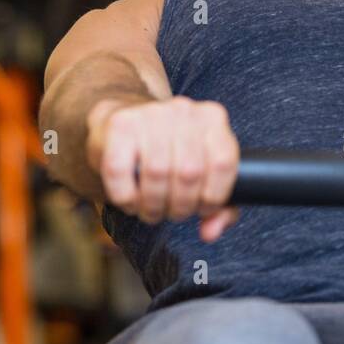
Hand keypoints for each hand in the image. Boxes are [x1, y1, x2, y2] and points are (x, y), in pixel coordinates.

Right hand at [86, 96, 239, 241]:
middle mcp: (184, 111)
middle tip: (170, 213)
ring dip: (152, 205)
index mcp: (213, 119)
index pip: (223, 164)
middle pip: (190, 173)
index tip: (200, 209)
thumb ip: (219, 207)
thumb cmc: (170, 154)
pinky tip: (129, 202)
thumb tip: (210, 232)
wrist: (125, 125)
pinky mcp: (120, 125)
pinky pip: (121, 171)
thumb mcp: (202, 174)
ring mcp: (151, 114)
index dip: (213, 197)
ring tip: (150, 211)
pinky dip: (125, 197)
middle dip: (180, 206)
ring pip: (157, 173)